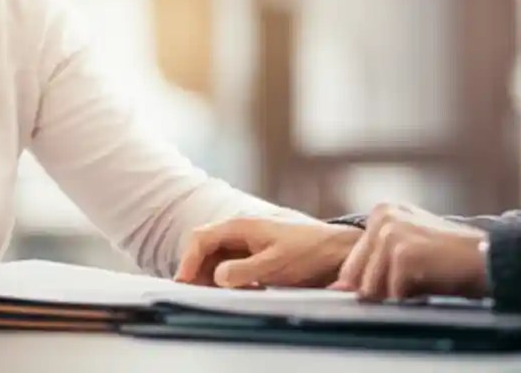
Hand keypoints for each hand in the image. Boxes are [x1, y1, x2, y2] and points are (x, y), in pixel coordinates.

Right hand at [175, 218, 361, 288]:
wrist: (336, 250)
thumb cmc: (308, 252)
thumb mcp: (274, 265)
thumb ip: (243, 271)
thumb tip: (217, 277)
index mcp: (240, 225)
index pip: (200, 239)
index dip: (188, 262)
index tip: (184, 284)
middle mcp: (239, 229)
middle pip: (204, 248)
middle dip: (197, 271)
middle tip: (198, 294)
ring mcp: (246, 240)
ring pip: (216, 257)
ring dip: (213, 276)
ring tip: (223, 294)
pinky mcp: (255, 251)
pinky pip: (231, 264)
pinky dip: (228, 278)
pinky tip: (242, 290)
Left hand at [330, 203, 488, 301]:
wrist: (489, 259)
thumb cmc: (451, 260)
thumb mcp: (408, 251)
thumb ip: (374, 263)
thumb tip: (337, 289)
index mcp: (381, 212)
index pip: (352, 264)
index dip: (369, 285)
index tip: (396, 285)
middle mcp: (381, 216)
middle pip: (357, 276)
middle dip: (380, 291)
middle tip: (414, 284)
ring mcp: (390, 232)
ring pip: (371, 288)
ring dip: (397, 295)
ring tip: (424, 281)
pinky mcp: (402, 252)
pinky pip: (391, 293)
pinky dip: (410, 298)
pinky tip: (431, 282)